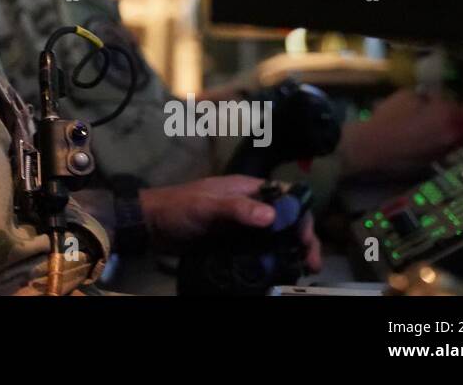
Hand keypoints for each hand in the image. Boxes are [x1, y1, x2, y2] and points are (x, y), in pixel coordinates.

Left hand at [139, 175, 322, 271]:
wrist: (152, 226)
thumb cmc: (178, 208)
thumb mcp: (207, 206)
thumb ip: (236, 208)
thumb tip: (271, 217)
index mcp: (246, 189)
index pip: (285, 197)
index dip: (301, 216)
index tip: (305, 239)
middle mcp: (248, 205)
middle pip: (285, 220)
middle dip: (302, 238)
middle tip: (311, 263)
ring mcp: (241, 225)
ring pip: (275, 237)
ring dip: (290, 251)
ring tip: (300, 271)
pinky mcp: (234, 242)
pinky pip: (260, 250)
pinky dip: (272, 259)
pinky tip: (278, 273)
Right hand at [338, 89, 462, 177]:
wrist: (370, 148)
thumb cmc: (387, 119)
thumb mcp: (405, 96)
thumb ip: (427, 96)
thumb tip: (435, 97)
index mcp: (447, 116)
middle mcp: (452, 136)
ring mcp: (444, 152)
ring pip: (459, 139)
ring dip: (457, 131)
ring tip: (448, 123)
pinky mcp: (434, 163)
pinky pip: (446, 149)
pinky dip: (443, 142)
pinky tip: (431, 137)